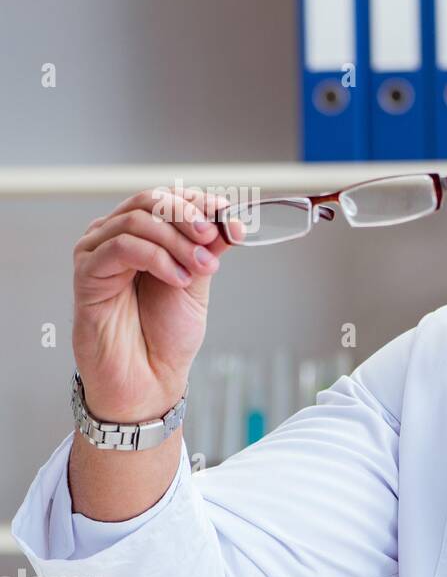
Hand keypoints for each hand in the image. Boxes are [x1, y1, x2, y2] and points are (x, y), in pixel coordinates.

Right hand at [71, 185, 240, 421]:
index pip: (168, 198)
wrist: (149, 378)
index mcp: (145, 236)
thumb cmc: (167, 335)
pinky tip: (178, 278)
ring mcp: (98, 252)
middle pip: (150, 200)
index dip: (200, 201)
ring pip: (137, 220)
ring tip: (201, 268)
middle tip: (213, 238)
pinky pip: (121, 247)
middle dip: (188, 216)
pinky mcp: (86, 273)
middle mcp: (117, 236)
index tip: (230, 216)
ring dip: (177, 242)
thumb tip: (230, 220)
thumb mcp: (197, 283)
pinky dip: (157, 258)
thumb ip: (207, 249)